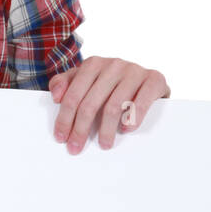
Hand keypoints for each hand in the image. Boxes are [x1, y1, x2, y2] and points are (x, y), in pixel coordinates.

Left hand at [48, 57, 170, 153]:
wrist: (149, 78)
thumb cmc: (113, 83)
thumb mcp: (87, 80)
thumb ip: (66, 83)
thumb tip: (55, 96)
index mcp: (93, 64)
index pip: (73, 95)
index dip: (64, 119)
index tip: (61, 138)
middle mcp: (113, 64)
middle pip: (90, 103)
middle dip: (80, 129)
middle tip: (76, 147)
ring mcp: (134, 71)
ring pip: (114, 106)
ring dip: (106, 130)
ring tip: (104, 144)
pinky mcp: (154, 79)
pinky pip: (141, 103)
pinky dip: (132, 119)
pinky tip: (126, 129)